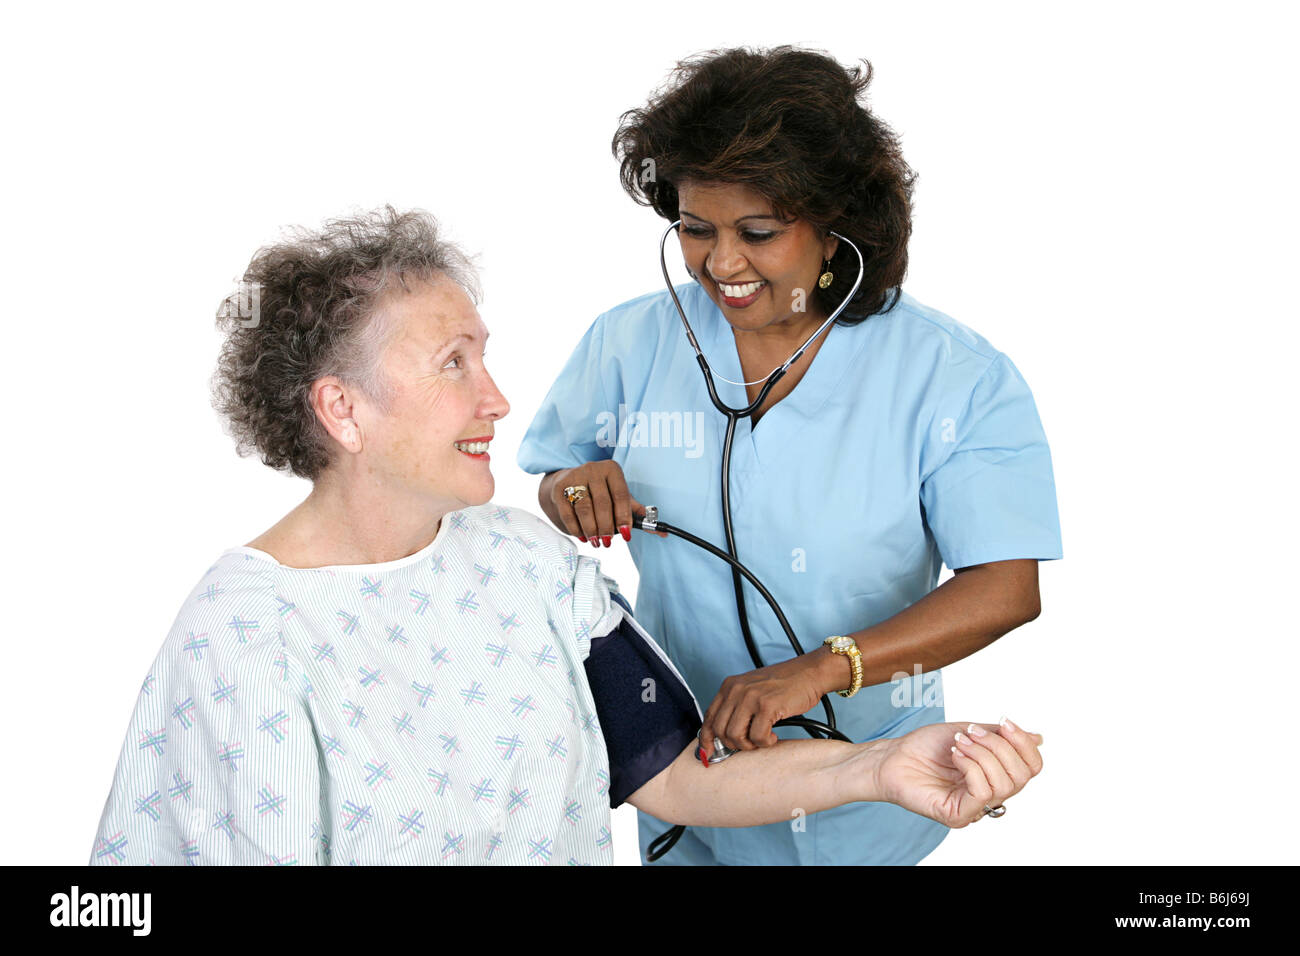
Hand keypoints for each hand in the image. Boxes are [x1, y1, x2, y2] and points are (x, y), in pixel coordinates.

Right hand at [545, 461, 665, 546]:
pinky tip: (583, 536)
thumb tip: (661, 532)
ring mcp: (574, 477)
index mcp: (611, 469)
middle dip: (607, 527)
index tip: (627, 534)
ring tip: (597, 542)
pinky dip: (577, 529)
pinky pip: (569, 514)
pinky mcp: (559, 488)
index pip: (620, 495)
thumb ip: (635, 512)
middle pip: (602, 504)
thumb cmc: (597, 491)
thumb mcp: (617, 495)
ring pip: (585, 510)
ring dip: (592, 530)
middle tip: (608, 542)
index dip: (624, 517)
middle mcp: (593, 469)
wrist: (565, 481)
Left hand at [699, 653, 831, 752]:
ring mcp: (751, 697)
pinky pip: (757, 736)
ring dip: (749, 744)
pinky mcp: (767, 706)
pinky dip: (765, 742)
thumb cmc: (784, 684)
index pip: (709, 717)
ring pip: (735, 735)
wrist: (809, 673)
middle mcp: (736, 689)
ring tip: (762, 739)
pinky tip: (774, 736)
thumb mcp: (752, 689)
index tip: (709, 752)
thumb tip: (724, 735)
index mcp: (729, 686)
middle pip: (720, 730)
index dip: (707, 739)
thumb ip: (736, 706)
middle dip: (733, 744)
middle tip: (749, 743)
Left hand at [874, 718, 1043, 827]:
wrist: (892, 756)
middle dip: (999, 746)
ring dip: (981, 753)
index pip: (1031, 767)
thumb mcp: (970, 733)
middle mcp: (990, 795)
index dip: (1024, 743)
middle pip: (1021, 775)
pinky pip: (982, 792)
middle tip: (970, 732)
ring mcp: (975, 808)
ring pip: (1004, 783)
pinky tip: (955, 755)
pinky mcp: (958, 816)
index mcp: (996, 776)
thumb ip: (1001, 737)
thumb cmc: (926, 746)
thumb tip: (1039, 738)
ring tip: (959, 742)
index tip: (1004, 721)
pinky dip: (971, 766)